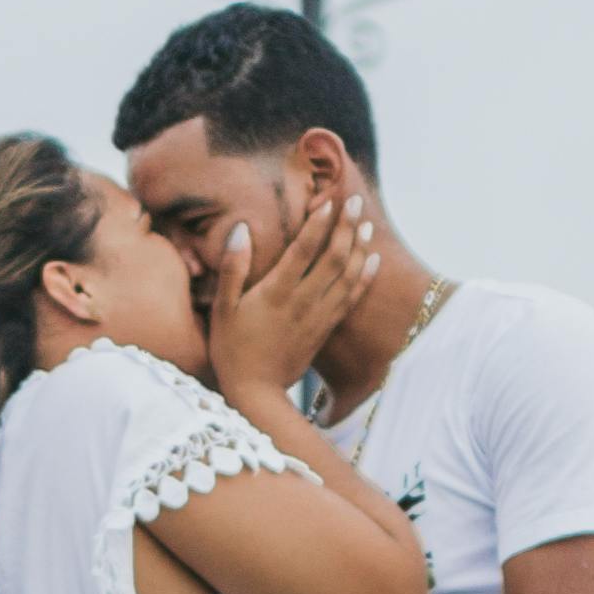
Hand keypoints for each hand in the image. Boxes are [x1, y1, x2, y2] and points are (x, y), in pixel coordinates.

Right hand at [206, 187, 377, 411]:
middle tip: (356, 201)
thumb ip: (232, 268)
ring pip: (347, 276)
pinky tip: (372, 260)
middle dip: (346, 227)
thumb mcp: (222, 308)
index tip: (328, 200)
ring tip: (366, 224)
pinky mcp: (326, 329)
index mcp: (276, 292)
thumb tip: (241, 229)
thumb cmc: (232, 348)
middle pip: (334, 258)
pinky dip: (364, 278)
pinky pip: (351, 299)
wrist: (256, 393)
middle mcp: (303, 302)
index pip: (304, 249)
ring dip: (359, 248)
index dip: (318, 223)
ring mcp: (318, 316)